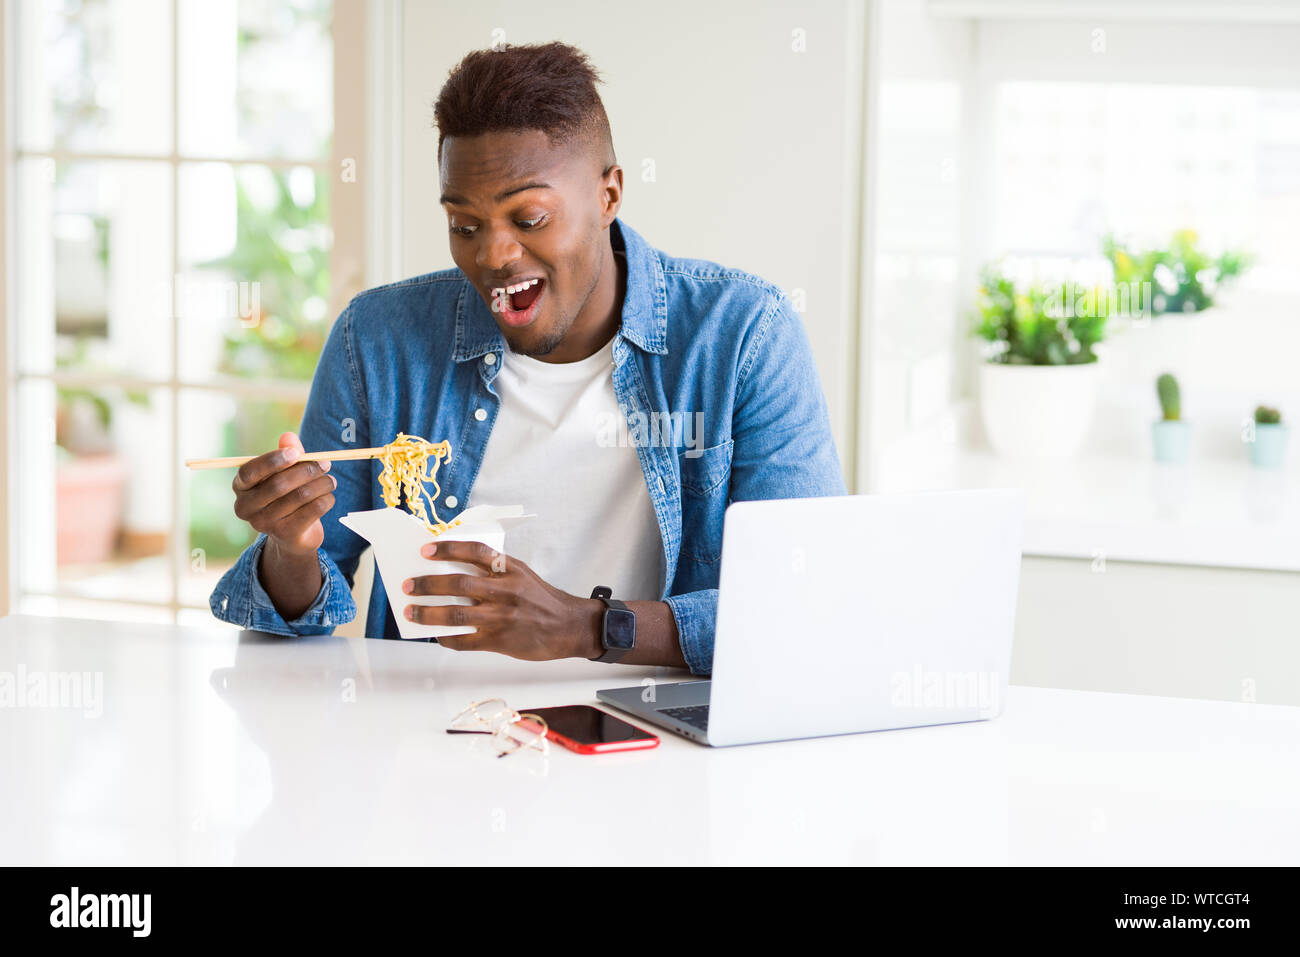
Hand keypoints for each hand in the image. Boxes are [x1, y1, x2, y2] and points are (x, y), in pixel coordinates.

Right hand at [232, 432, 336, 556]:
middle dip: (307, 470)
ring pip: (300, 496)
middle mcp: (246, 507)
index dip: (273, 460)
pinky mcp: (286, 534)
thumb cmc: (286, 495)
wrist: (293, 535)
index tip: (296, 453)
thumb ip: (287, 453)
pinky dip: (326, 499)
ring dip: (321, 484)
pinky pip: (313, 510)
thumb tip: (288, 437)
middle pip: (278, 484)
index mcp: (240, 487)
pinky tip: (329, 496)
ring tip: (331, 481)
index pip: (250, 472)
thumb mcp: (285, 472)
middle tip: (326, 464)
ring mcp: (264, 524)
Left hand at [401, 540, 601, 660]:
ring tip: (411, 611)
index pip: (475, 552)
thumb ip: (494, 571)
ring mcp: (502, 617)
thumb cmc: (541, 599)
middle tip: (408, 585)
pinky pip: (464, 641)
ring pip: (456, 615)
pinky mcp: (500, 641)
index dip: (448, 549)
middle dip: (427, 584)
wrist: (568, 627)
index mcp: (510, 569)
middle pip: (458, 584)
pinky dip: (446, 638)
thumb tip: (452, 573)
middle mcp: (505, 591)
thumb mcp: (522, 574)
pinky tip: (437, 634)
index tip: (425, 550)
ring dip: (428, 613)